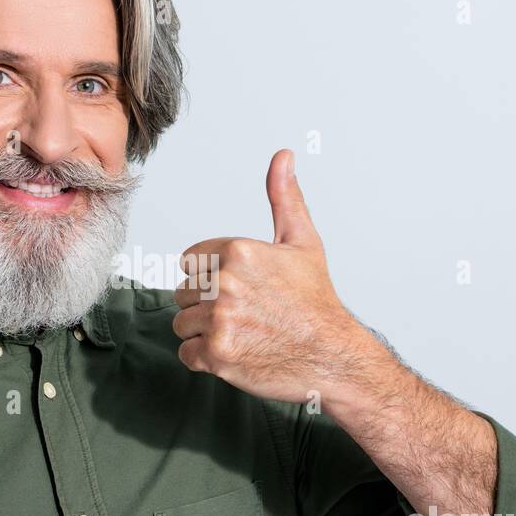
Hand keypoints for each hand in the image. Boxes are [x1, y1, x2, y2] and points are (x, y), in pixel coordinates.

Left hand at [173, 149, 376, 404]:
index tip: (240, 288)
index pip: (191, 261)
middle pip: (184, 293)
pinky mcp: (217, 355)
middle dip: (207, 304)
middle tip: (245, 314)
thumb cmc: (316, 302)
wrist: (332, 355)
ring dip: (204, 332)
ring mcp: (219, 321)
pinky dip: (205, 358)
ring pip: (183, 323)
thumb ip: (284, 198)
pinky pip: (187, 353)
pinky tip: (236, 352)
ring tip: (241, 333)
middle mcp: (225, 284)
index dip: (212, 276)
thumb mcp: (303, 242)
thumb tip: (283, 157)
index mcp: (238, 251)